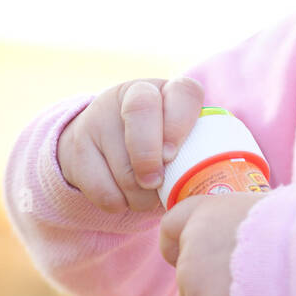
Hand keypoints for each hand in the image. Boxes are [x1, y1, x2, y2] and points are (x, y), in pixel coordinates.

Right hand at [55, 76, 204, 212]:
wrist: (104, 152)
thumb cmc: (161, 154)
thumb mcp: (181, 145)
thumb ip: (198, 155)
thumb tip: (216, 185)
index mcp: (171, 92)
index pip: (184, 92)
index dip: (180, 123)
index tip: (173, 155)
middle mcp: (135, 94)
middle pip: (141, 113)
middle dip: (149, 157)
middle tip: (155, 183)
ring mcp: (102, 116)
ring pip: (122, 163)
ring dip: (139, 195)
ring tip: (146, 196)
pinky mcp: (79, 144)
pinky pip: (102, 187)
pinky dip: (117, 203)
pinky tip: (123, 197)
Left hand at [159, 191, 270, 295]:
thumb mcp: (271, 212)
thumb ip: (253, 225)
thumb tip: (267, 242)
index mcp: (207, 211)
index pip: (172, 227)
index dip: (178, 247)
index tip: (198, 260)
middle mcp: (192, 243)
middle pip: (191, 278)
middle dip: (214, 292)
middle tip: (253, 295)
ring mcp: (192, 281)